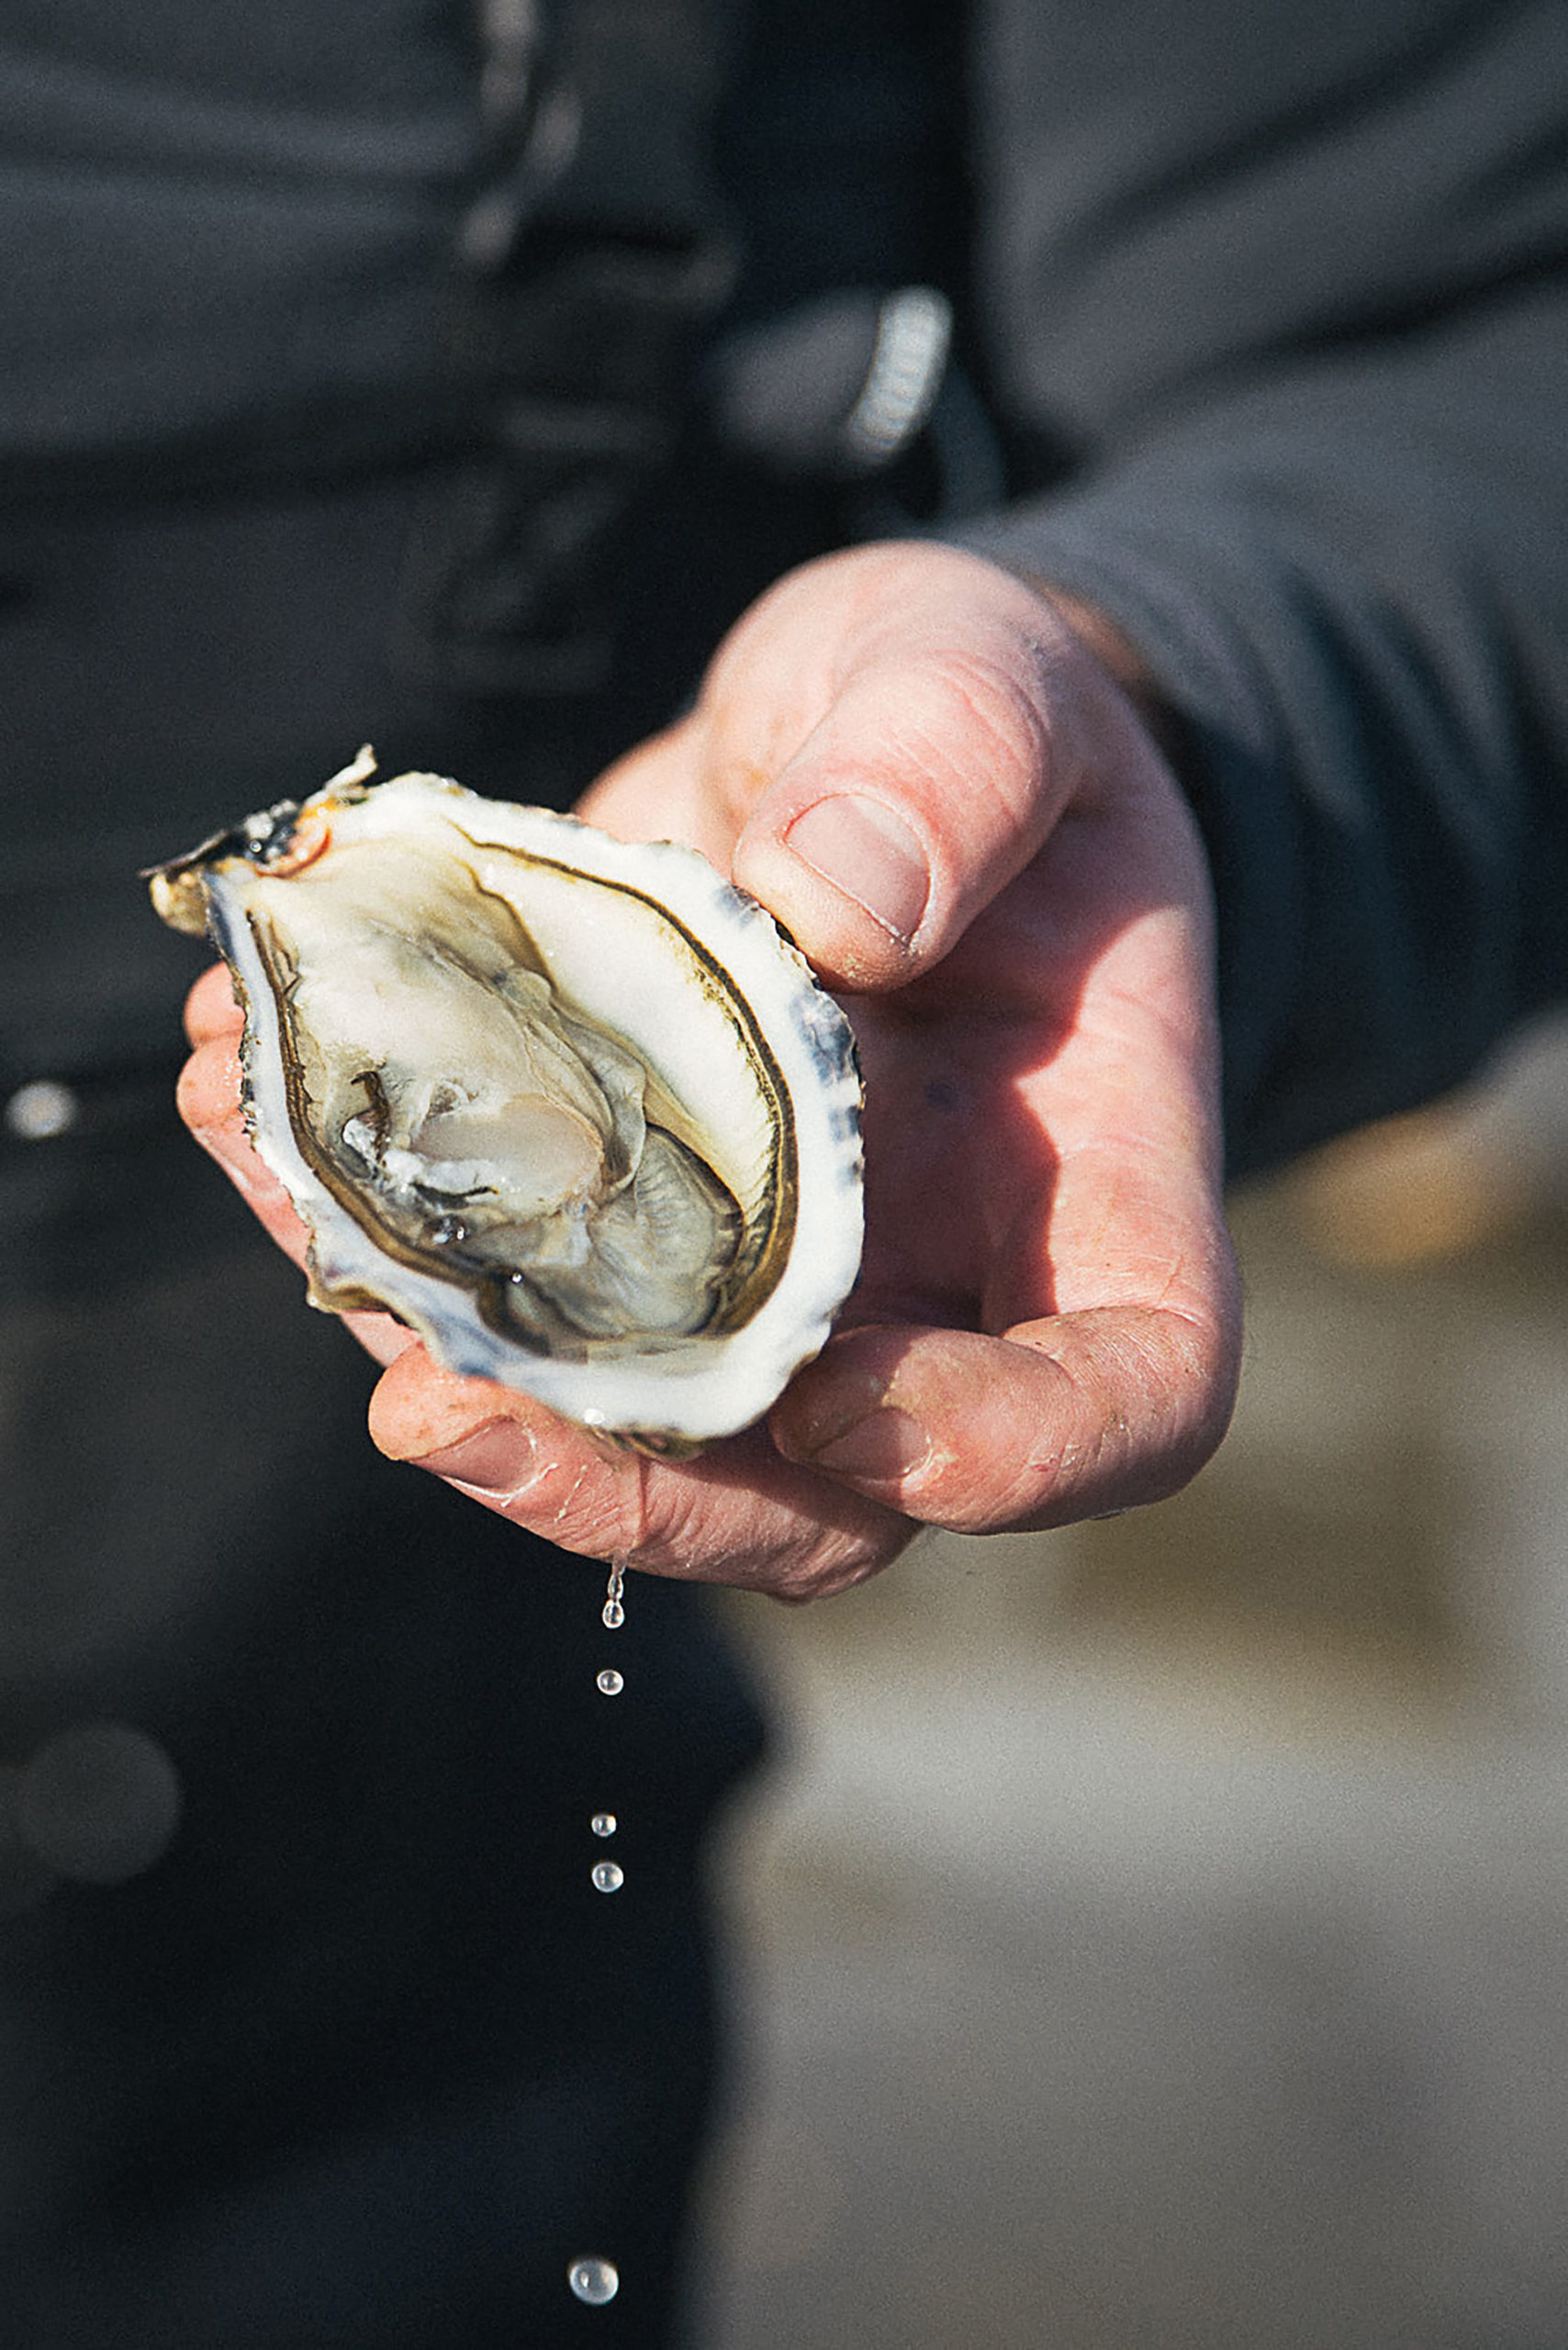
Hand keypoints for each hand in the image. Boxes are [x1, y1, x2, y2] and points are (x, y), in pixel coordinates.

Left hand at [179, 543, 1240, 1599]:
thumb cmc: (970, 712)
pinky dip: (361, 1214)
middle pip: (822, 1497)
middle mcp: (928, 1272)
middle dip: (632, 1490)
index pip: (1126, 1394)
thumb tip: (833, 907)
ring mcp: (760, 1265)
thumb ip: (952, 760)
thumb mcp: (984, 676)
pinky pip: (499, 1286)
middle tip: (437, 1407)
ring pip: (627, 1426)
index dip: (1005, 1453)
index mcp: (1091, 1174)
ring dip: (447, 1358)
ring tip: (282, 1180)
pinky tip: (238, 1080)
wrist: (855, 730)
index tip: (840, 1399)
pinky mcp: (615, 1211)